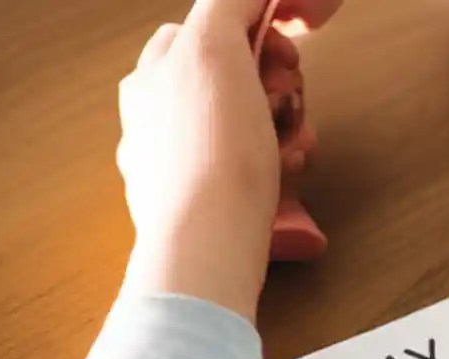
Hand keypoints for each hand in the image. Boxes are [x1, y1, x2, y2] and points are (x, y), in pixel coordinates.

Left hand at [117, 0, 341, 322]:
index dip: (256, 35)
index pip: (207, 31)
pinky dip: (271, 170)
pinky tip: (284, 182)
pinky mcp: (199, 209)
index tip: (287, 56)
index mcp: (151, 76)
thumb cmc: (213, 153)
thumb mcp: (215, 47)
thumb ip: (229, 4)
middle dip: (275, 87)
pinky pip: (244, 174)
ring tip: (297, 150)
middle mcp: (154, 118)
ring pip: (243, 128)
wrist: (209, 245)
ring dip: (282, 129)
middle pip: (231, 81)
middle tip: (293, 103)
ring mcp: (175, 166)